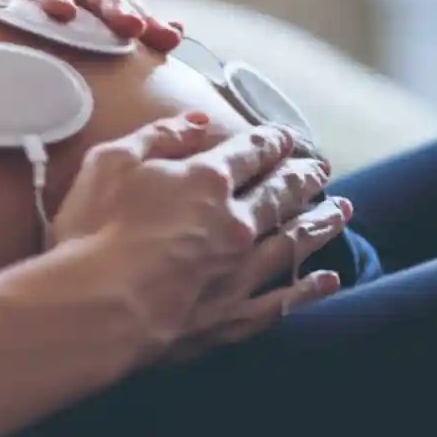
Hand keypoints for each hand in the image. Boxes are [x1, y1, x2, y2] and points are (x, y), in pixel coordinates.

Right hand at [51, 111, 344, 364]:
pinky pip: (284, 300)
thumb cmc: (93, 233)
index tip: (286, 137)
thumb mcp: (112, 162)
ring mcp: (240, 272)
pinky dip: (310, 288)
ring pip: (294, 241)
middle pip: (282, 193)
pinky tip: (329, 279)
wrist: (97, 311)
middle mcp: (236, 223)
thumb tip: (198, 119)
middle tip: (322, 168)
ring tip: (343, 210)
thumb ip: (159, 136)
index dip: (271, 141)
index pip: (251, 152)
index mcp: (207, 180)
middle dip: (304, 176)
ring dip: (321, 222)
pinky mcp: (233, 316)